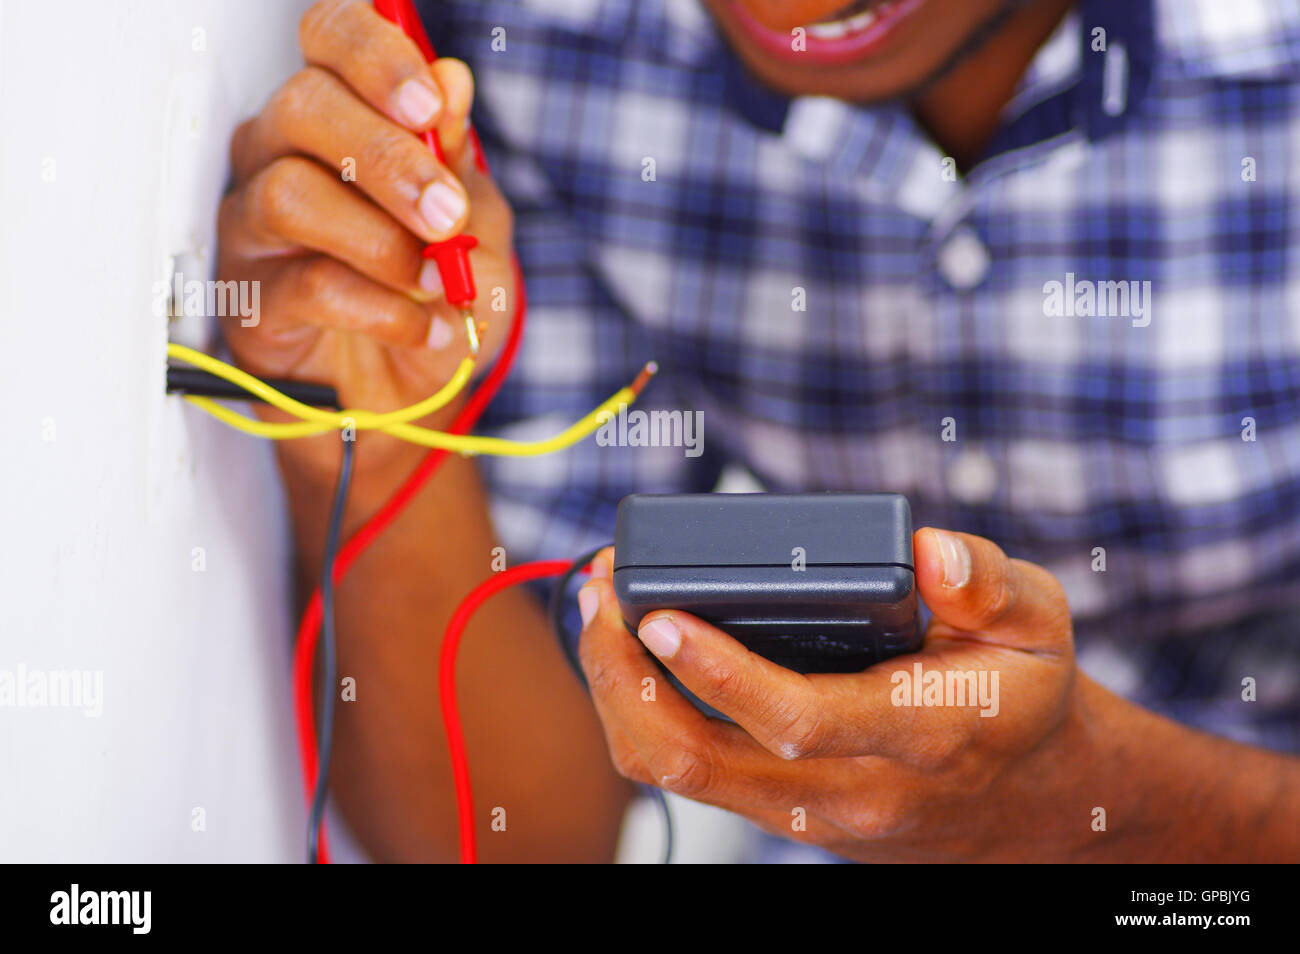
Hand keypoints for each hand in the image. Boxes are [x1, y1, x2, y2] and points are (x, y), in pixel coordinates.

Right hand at [218, 0, 515, 475]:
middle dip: (390, 161)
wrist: (414, 398)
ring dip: (383, 241)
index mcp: (342, 116)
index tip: (429, 103)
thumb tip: (453, 80)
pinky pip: (308, 285)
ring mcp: (255, 224)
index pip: (329, 39)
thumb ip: (459, 160)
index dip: (374, 57)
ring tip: (438, 282)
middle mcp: (283, 153)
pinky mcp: (250, 298)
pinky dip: (383, 309)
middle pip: (303, 107)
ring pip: (290, 194)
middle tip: (446, 214)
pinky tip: (422, 325)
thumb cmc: (437, 296)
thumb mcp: (476, 225)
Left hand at [576, 528, 1113, 862]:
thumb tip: (929, 550)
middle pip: (699, 759)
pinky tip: (636, 653)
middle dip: (625, 678)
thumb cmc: (1022, 698)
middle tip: (601, 596)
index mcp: (918, 735)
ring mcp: (809, 812)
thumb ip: (989, 582)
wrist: (1030, 803)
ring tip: (602, 613)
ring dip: (620, 696)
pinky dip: (644, 715)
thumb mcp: (1037, 624)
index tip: (661, 615)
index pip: (796, 719)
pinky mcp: (782, 814)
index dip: (719, 670)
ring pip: (678, 776)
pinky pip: (691, 775)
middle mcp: (851, 789)